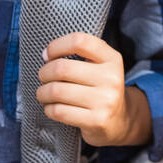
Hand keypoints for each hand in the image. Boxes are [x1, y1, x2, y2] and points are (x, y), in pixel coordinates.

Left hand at [36, 32, 132, 146]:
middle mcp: (111, 78)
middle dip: (44, 73)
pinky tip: (52, 107)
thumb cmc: (100, 89)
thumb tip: (46, 54)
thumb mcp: (100, 66)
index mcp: (112, 59)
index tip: (48, 55)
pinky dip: (49, 109)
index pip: (79, 41)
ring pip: (57, 91)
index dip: (57, 45)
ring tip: (44, 94)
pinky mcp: (96, 121)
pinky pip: (59, 111)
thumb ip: (80, 54)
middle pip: (62, 68)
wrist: (120, 121)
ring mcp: (105, 100)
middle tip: (43, 77)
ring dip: (43, 92)